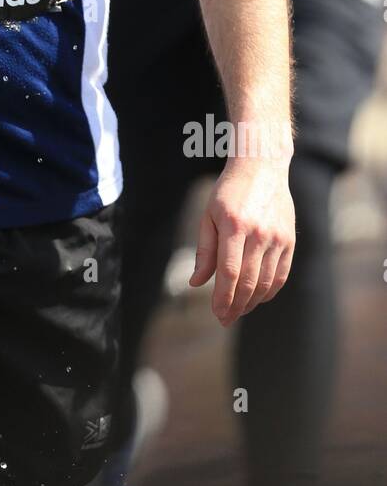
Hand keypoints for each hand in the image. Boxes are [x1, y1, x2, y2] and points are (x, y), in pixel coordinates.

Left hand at [190, 157, 294, 325]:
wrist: (261, 167)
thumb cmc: (229, 192)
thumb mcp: (209, 216)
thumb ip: (205, 251)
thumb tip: (197, 283)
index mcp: (235, 226)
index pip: (230, 273)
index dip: (223, 298)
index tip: (216, 313)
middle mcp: (259, 233)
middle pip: (249, 282)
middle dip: (236, 306)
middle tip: (225, 319)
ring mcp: (278, 238)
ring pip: (266, 282)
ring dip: (252, 302)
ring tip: (238, 311)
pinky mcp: (289, 240)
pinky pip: (281, 275)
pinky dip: (269, 291)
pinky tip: (257, 298)